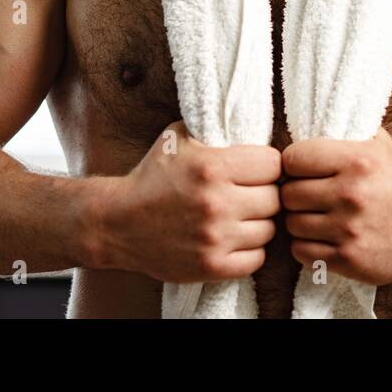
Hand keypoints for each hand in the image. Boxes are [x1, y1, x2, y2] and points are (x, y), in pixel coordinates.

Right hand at [93, 120, 281, 282]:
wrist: (117, 223)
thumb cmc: (151, 177)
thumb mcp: (178, 138)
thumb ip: (215, 129)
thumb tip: (251, 125)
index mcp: (212, 167)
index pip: (273, 164)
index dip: (266, 165)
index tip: (255, 169)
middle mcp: (217, 203)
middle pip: (275, 199)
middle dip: (263, 194)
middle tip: (247, 194)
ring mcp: (215, 238)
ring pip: (269, 230)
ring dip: (257, 223)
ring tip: (238, 216)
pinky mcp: (212, 266)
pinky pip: (257, 258)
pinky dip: (249, 250)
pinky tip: (233, 239)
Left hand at [279, 128, 391, 284]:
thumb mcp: (377, 144)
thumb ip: (344, 127)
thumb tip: (306, 114)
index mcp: (357, 161)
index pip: (293, 158)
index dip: (293, 164)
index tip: (303, 169)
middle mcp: (352, 194)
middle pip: (288, 194)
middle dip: (295, 193)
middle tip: (309, 195)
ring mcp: (349, 230)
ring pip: (292, 224)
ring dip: (300, 220)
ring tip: (315, 215)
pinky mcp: (348, 259)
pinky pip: (301, 251)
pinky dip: (306, 245)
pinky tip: (322, 236)